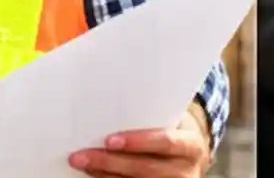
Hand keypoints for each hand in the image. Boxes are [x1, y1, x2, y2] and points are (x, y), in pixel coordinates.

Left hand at [68, 111, 210, 177]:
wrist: (190, 159)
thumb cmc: (174, 132)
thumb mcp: (173, 123)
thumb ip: (153, 117)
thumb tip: (111, 102)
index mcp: (191, 146)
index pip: (166, 142)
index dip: (139, 142)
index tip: (110, 140)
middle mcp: (185, 171)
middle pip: (146, 168)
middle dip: (111, 162)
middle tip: (82, 155)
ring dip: (104, 175)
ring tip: (82, 163)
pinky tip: (94, 174)